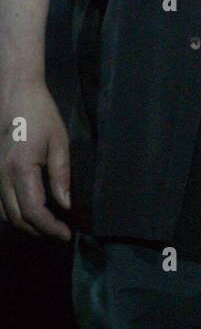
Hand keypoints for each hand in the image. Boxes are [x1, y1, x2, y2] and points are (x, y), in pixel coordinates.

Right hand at [0, 81, 71, 239]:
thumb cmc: (40, 114)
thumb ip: (61, 175)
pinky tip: (26, 210)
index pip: (34, 212)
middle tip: (59, 230)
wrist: (14, 94)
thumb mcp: (59, 142)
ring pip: (3, 214)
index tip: (66, 234)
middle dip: (39, 230)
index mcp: (21, 169)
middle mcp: (1, 177)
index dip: (50, 228)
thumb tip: (64, 205)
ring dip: (24, 224)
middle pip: (16, 218)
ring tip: (46, 224)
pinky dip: (10, 213)